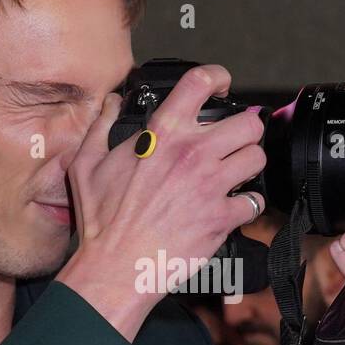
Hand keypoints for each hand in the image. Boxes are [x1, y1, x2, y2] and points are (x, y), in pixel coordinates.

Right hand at [56, 65, 266, 339]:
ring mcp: (211, 186)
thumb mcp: (87, 164)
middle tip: (235, 139)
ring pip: (257, 158)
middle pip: (249, 123)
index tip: (220, 85)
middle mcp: (192, 154)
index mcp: (162, 135)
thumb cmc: (101, 221)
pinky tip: (234, 205)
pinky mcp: (222, 217)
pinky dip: (247, 203)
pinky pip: (254, 201)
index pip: (201, 82)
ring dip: (248, 163)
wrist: (115, 267)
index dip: (218, 77)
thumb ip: (100, 126)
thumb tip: (108, 103)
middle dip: (245, 129)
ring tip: (235, 171)